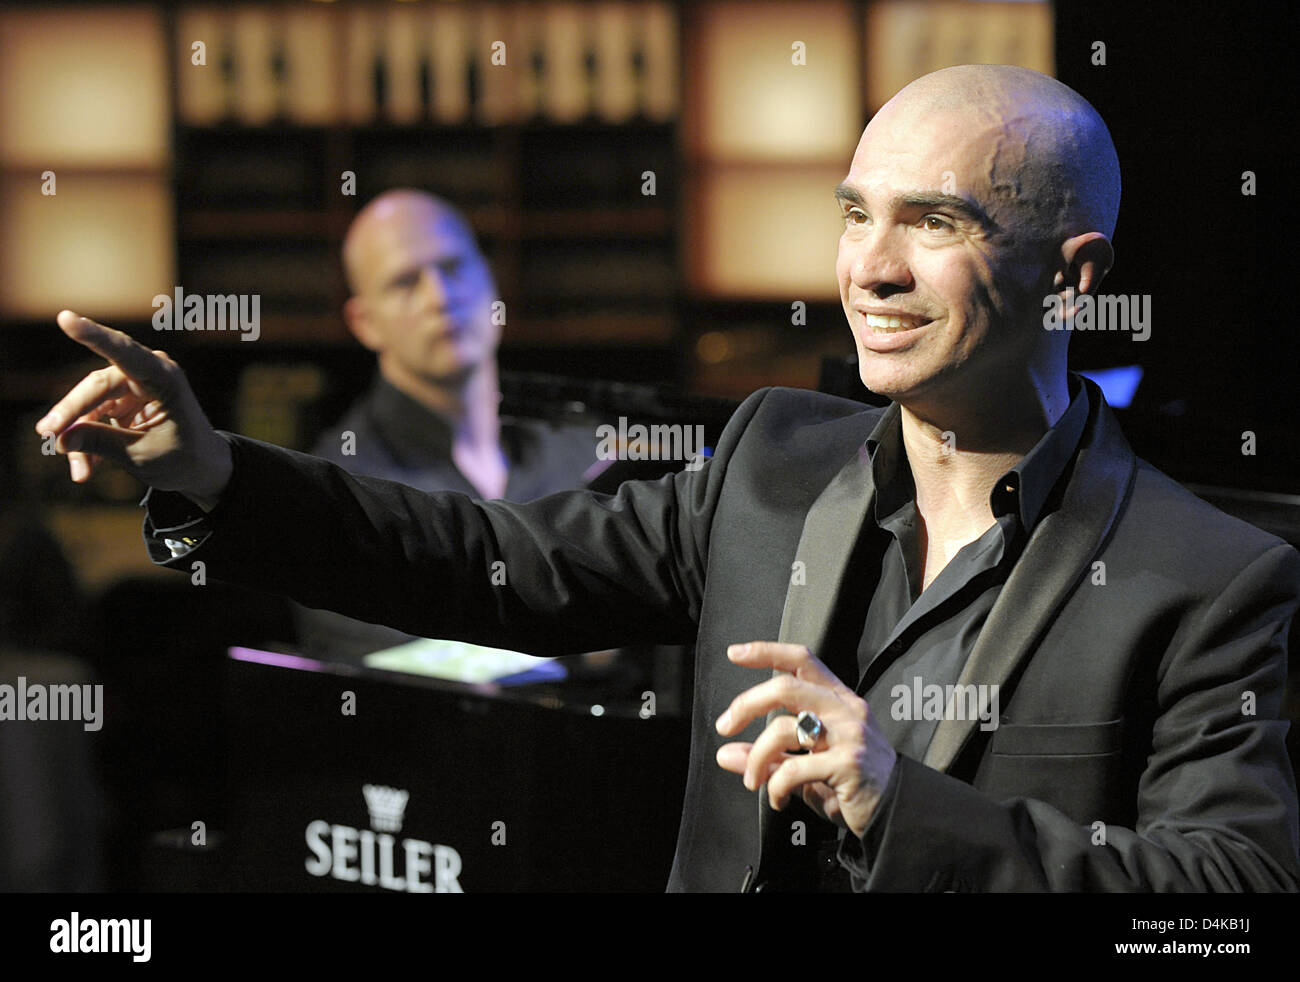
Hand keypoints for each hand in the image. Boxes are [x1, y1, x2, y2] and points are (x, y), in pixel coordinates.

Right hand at [35, 310, 232, 506]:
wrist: (201, 468)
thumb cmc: (183, 458)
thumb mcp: (144, 455)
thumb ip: (103, 443)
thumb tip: (60, 438)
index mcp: (165, 378)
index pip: (124, 353)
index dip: (94, 336)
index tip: (66, 318)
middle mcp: (148, 374)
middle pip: (97, 385)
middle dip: (72, 412)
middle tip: (47, 434)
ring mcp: (131, 386)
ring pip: (89, 404)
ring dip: (79, 437)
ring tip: (80, 473)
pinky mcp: (119, 401)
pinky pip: (91, 417)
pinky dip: (86, 444)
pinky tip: (86, 470)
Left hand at [715, 641, 895, 838]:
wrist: (897, 814)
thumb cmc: (850, 785)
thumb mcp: (805, 764)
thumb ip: (769, 756)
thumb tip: (725, 754)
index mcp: (838, 699)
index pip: (801, 659)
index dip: (766, 651)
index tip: (735, 653)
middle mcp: (845, 710)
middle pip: (785, 686)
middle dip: (746, 704)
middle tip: (725, 726)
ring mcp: (849, 735)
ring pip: (783, 727)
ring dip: (756, 757)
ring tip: (753, 781)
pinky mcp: (848, 763)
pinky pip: (794, 768)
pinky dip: (775, 786)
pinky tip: (777, 798)